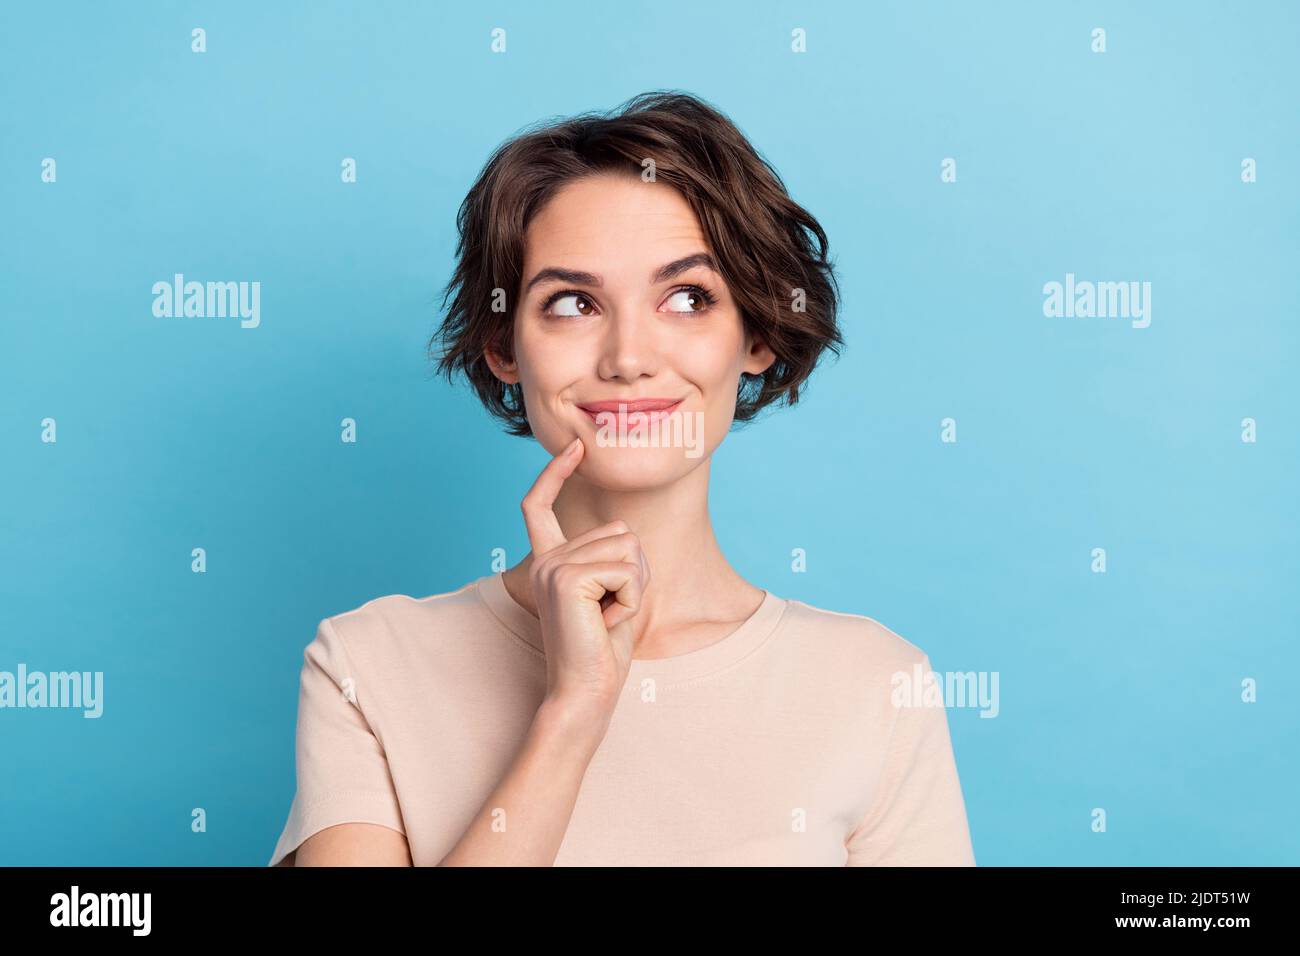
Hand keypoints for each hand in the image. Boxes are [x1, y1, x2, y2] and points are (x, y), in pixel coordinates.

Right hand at [521, 438, 649, 713]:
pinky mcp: (568, 578)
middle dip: (636, 572)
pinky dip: (632, 598)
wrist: (584, 691)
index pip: (539, 505)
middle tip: (611, 611)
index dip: (555, 473)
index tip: (574, 446)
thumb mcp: (610, 595)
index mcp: (549, 561)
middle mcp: (546, 559)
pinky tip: (608, 621)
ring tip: (608, 617)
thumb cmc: (601, 651)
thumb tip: (626, 533)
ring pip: (630, 548)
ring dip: (635, 586)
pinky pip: (628, 570)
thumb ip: (610, 561)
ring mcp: (553, 566)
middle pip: (621, 531)